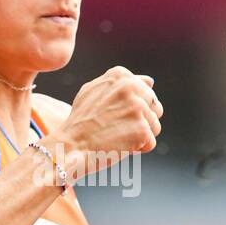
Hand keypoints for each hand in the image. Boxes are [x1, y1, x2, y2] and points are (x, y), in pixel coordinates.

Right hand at [46, 66, 161, 178]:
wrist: (71, 146)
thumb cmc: (80, 122)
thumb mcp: (93, 92)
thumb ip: (121, 83)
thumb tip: (150, 81)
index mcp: (120, 75)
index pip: (147, 93)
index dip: (132, 109)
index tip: (112, 114)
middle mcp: (131, 87)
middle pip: (155, 108)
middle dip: (140, 121)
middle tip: (115, 128)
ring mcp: (137, 108)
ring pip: (155, 126)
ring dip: (139, 136)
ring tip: (116, 136)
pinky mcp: (142, 129)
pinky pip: (150, 143)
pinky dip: (137, 149)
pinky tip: (119, 146)